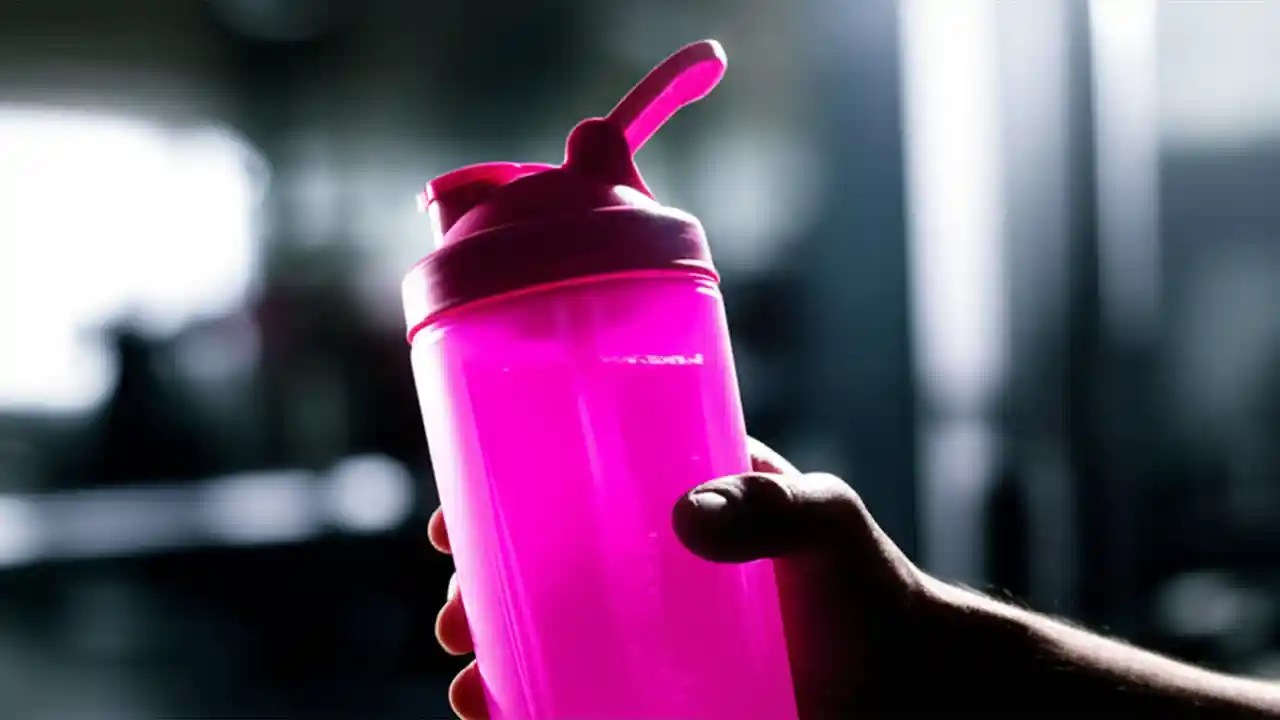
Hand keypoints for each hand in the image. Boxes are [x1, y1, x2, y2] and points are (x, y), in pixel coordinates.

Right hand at [428, 438, 937, 718]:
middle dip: (473, 595)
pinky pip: (576, 700)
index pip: (560, 489)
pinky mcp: (655, 695)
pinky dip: (532, 711)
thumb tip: (686, 518)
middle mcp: (639, 566)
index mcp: (664, 500)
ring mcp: (643, 635)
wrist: (906, 682)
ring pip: (541, 642)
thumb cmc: (866, 587)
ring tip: (467, 690)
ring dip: (490, 661)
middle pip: (531, 572)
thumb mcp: (822, 521)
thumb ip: (771, 509)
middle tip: (451, 621)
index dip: (492, 502)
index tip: (447, 526)